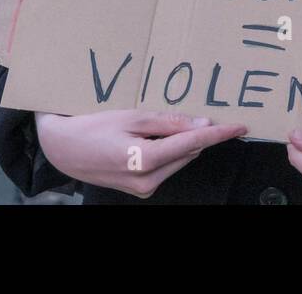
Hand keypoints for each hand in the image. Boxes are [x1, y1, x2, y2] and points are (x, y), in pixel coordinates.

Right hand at [35, 109, 245, 198]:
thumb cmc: (91, 126)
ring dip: (181, 141)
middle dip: (197, 133)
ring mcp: (143, 188)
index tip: (240, 127)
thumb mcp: (131, 116)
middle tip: (201, 111)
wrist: (61, 149)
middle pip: (187, 152)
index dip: (218, 134)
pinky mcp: (139, 188)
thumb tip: (201, 124)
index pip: (193, 143)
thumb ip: (168, 122)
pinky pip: (165, 165)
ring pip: (177, 159)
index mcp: (146, 161)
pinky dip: (168, 149)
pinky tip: (156, 135)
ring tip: (167, 122)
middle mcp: (148, 181)